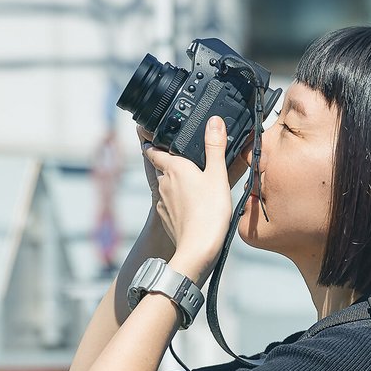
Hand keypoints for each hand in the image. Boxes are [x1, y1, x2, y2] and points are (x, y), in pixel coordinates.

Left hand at [143, 116, 234, 270]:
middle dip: (171, 163)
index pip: (154, 149)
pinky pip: (170, 204)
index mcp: (174, 167)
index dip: (153, 141)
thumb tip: (214, 121)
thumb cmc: (209, 213)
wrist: (198, 249)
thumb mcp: (217, 176)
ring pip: (166, 186)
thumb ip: (215, 147)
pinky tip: (193, 206)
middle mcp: (164, 182)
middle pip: (162, 166)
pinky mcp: (167, 217)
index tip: (154, 137)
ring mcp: (163, 201)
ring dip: (176, 184)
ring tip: (194, 185)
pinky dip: (178, 202)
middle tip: (187, 162)